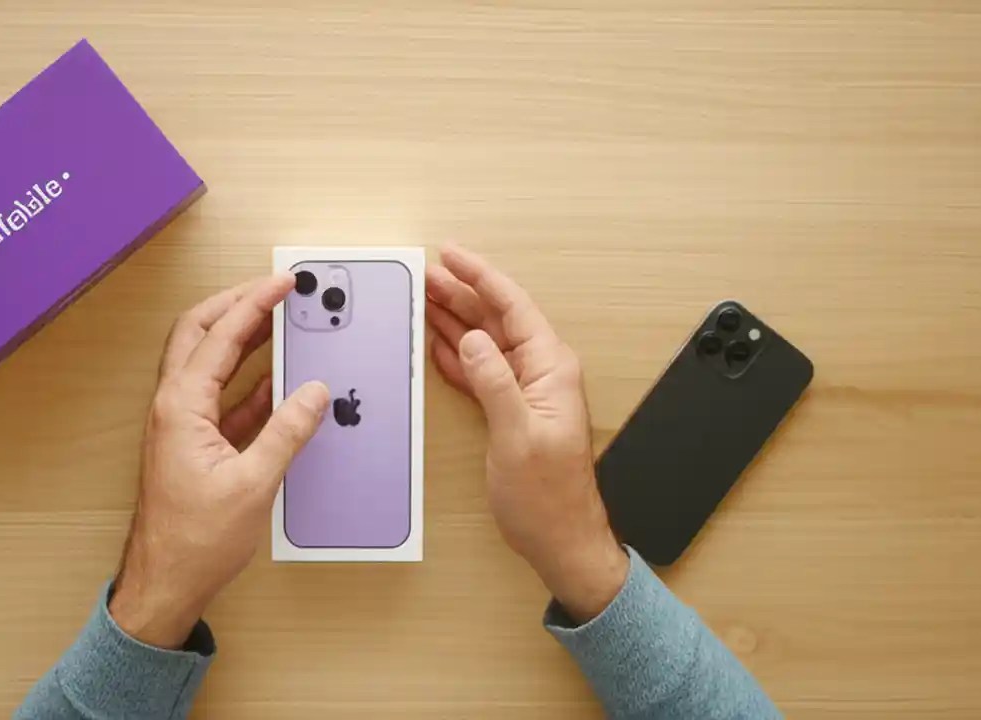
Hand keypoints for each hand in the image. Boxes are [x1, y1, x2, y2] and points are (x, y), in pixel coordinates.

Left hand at [109, 274, 329, 647]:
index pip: (219, 336)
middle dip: (237, 306)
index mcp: (181, 406)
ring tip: (282, 322)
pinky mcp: (195, 443)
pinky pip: (224, 397)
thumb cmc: (195, 541)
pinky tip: (281, 379)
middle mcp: (174, 406)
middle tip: (275, 291)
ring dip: (244, 339)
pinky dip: (251, 381)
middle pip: (200, 334)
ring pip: (210, 362)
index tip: (282, 284)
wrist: (164, 583)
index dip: (253, 304)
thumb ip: (286, 432)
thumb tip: (313, 392)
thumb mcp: (253, 484)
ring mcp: (182, 424)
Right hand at [426, 245, 627, 620]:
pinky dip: (456, 356)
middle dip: (460, 293)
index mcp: (550, 368)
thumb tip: (473, 340)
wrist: (560, 539)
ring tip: (421, 299)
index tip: (450, 254)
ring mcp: (526, 390)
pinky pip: (480, 370)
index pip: (513, 307)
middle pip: (497, 318)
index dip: (480, 276)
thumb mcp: (516, 436)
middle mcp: (540, 372)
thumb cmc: (546, 497)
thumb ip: (495, 383)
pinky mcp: (510, 409)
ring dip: (454, 320)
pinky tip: (435, 343)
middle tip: (422, 275)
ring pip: (486, 342)